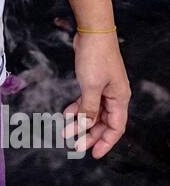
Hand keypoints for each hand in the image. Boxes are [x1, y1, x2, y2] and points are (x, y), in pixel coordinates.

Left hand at [65, 32, 130, 158]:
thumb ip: (89, 109)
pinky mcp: (94, 81)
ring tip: (66, 130)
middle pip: (104, 122)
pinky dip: (77, 108)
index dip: (106, 142)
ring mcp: (104, 88)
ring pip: (93, 112)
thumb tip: (87, 126)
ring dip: (81, 122)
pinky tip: (66, 113)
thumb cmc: (96, 57)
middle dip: (90, 134)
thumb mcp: (91, 87)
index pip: (116, 127)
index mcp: (119, 98)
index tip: (93, 153)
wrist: (93, 32)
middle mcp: (114, 96)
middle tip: (75, 145)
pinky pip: (87, 101)